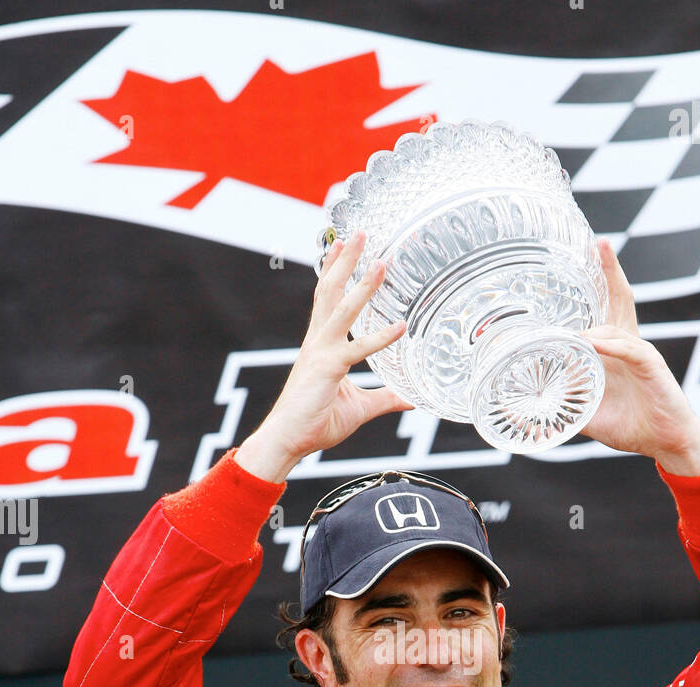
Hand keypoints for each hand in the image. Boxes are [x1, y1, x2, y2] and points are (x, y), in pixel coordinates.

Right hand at [235, 231, 413, 482]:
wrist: (288, 441)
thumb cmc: (317, 423)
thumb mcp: (360, 408)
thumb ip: (385, 399)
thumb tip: (411, 400)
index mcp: (320, 344)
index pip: (327, 298)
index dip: (335, 270)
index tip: (344, 245)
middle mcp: (318, 341)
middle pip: (331, 291)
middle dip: (346, 260)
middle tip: (362, 232)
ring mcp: (321, 353)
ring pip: (343, 311)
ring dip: (363, 285)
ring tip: (382, 262)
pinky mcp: (328, 370)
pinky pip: (357, 351)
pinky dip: (380, 339)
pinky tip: (401, 328)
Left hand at [579, 240, 699, 473]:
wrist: (666, 444)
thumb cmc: (630, 425)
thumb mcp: (586, 415)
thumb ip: (558, 406)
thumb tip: (518, 409)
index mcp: (612, 350)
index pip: (603, 309)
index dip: (595, 284)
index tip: (578, 258)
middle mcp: (626, 344)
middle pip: (618, 299)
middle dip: (608, 271)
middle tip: (597, 243)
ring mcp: (640, 353)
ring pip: (618, 322)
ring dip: (594, 319)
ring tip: (572, 319)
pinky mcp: (652, 367)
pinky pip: (629, 350)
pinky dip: (610, 344)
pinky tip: (593, 341)